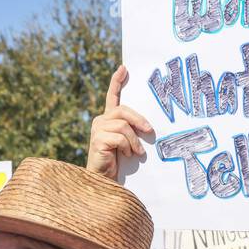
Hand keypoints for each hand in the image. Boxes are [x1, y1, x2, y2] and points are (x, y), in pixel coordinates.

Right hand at [88, 66, 153, 181]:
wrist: (106, 180)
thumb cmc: (119, 163)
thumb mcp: (128, 142)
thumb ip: (132, 130)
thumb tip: (149, 126)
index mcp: (108, 119)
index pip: (112, 97)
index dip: (117, 82)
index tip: (124, 68)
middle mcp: (100, 121)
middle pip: (123, 110)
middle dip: (139, 120)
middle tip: (151, 132)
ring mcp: (97, 129)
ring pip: (123, 125)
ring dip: (134, 141)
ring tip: (136, 152)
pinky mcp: (97, 139)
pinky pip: (120, 137)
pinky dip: (128, 147)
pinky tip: (127, 155)